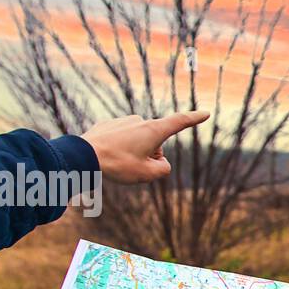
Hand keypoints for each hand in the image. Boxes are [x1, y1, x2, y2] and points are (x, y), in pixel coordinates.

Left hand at [81, 111, 208, 183]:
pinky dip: (119, 149)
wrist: (83, 155)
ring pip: (138, 142)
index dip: (194, 118)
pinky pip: (122, 139)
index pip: (180, 122)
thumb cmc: (117, 165)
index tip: (205, 113)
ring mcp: (123, 121)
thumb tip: (160, 162)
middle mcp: (140, 121)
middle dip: (151, 156)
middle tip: (134, 169)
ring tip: (118, 164)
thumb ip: (163, 169)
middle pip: (156, 142)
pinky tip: (106, 157)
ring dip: (135, 153)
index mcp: (153, 130)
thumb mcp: (147, 175)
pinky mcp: (109, 125)